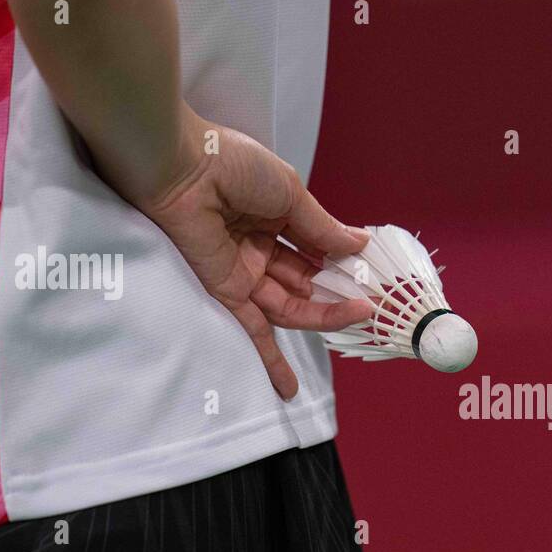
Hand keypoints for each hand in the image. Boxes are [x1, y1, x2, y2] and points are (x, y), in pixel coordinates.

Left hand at [134, 108, 373, 399]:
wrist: (178, 167)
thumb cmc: (234, 167)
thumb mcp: (290, 194)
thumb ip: (322, 229)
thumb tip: (360, 246)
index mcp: (274, 217)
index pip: (314, 248)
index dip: (341, 263)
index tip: (371, 275)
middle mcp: (258, 247)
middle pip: (305, 281)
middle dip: (337, 293)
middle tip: (372, 303)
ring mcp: (242, 272)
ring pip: (289, 305)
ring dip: (324, 314)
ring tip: (362, 315)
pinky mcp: (225, 292)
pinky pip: (251, 328)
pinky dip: (269, 357)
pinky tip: (289, 385)